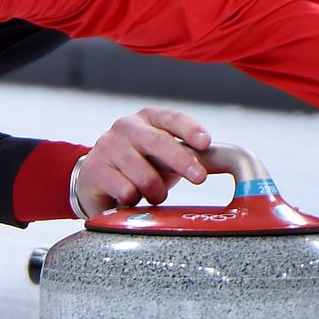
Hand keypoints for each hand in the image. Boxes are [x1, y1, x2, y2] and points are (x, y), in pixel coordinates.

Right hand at [74, 107, 210, 216]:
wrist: (96, 180)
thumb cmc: (139, 166)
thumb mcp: (163, 157)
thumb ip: (188, 155)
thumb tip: (223, 162)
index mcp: (147, 119)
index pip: (171, 118)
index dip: (189, 129)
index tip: (205, 143)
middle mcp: (126, 127)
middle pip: (158, 141)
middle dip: (182, 160)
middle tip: (199, 177)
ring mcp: (108, 147)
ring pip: (143, 174)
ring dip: (156, 191)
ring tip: (154, 195)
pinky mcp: (95, 170)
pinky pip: (125, 190)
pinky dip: (134, 200)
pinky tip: (130, 198)